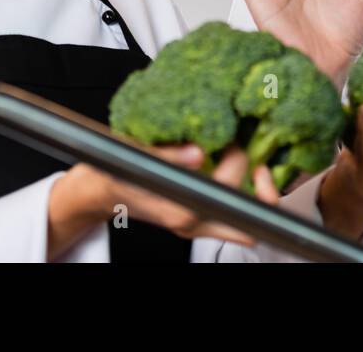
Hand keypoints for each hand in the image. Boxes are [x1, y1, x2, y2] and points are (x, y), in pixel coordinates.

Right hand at [49, 145, 278, 257]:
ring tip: (246, 157)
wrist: (98, 191)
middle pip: (250, 217)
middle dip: (263, 187)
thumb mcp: (135, 157)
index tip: (232, 141)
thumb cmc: (112, 173)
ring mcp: (198, 222)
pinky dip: (242, 187)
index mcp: (181, 211)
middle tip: (252, 154)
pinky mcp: (198, 215)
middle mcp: (194, 222)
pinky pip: (233, 208)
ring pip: (246, 214)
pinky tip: (233, 162)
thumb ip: (167, 156)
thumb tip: (198, 152)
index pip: (228, 191)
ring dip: (254, 186)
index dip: (239, 163)